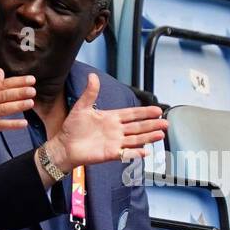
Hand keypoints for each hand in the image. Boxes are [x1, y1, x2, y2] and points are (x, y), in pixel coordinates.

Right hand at [0, 68, 36, 149]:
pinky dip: (12, 124)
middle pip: (4, 95)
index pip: (3, 84)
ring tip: (31, 103)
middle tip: (33, 90)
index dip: (18, 81)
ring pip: (3, 108)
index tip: (31, 79)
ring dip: (17, 105)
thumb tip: (0, 70)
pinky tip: (23, 124)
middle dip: (19, 92)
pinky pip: (0, 125)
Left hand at [46, 73, 166, 170]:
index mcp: (111, 118)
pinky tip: (145, 151)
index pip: (132, 114)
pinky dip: (135, 152)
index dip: (145, 112)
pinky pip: (125, 153)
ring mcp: (114, 142)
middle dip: (152, 124)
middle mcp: (116, 130)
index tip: (157, 110)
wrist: (63, 146)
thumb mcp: (81, 107)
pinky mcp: (110, 153)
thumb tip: (92, 76)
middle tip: (165, 123)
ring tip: (161, 134)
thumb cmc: (71, 128)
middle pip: (138, 126)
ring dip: (148, 137)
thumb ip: (90, 93)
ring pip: (135, 139)